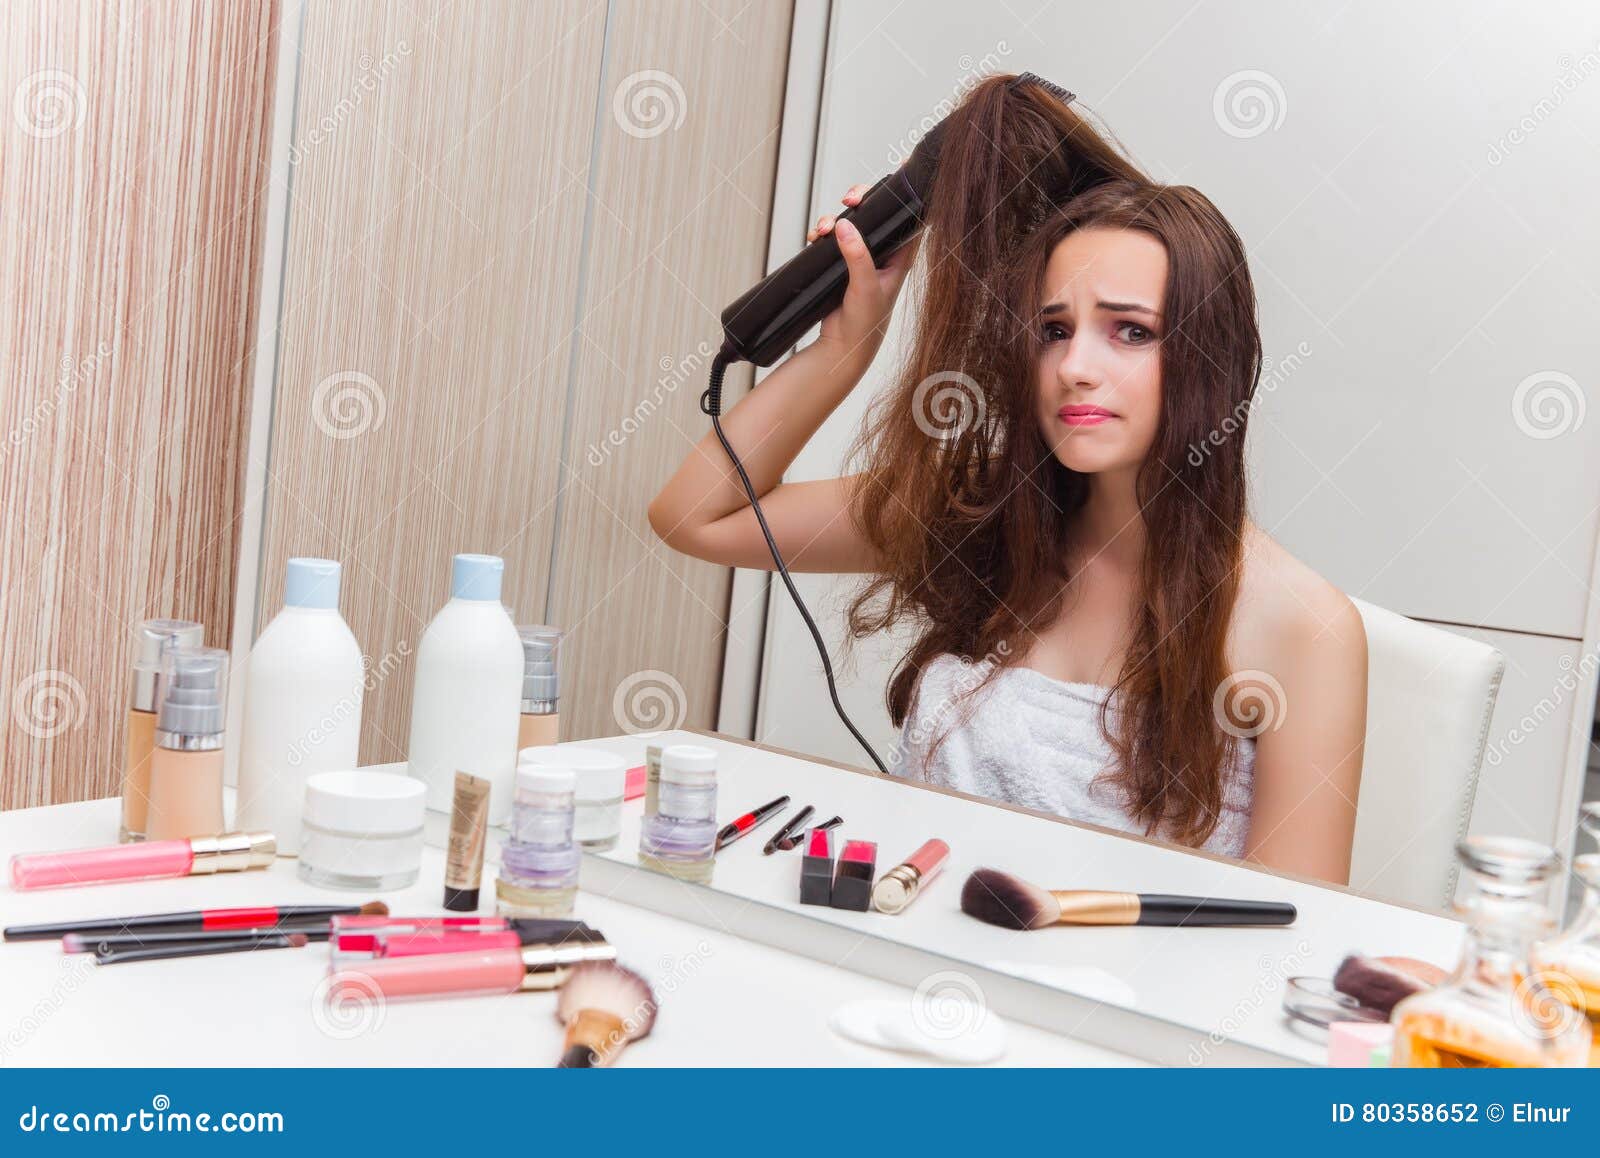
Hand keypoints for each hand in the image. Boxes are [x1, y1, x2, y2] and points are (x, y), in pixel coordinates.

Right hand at [807, 182, 921, 366]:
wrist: (844, 345)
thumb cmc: (866, 322)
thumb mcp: (865, 286)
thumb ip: (857, 256)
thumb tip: (845, 226)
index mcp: (900, 255)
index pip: (909, 216)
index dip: (904, 193)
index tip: (898, 171)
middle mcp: (884, 252)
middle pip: (876, 212)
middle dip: (861, 200)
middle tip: (849, 200)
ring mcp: (863, 257)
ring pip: (852, 223)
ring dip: (835, 219)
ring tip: (822, 228)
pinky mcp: (844, 263)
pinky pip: (834, 238)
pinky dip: (824, 233)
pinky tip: (815, 237)